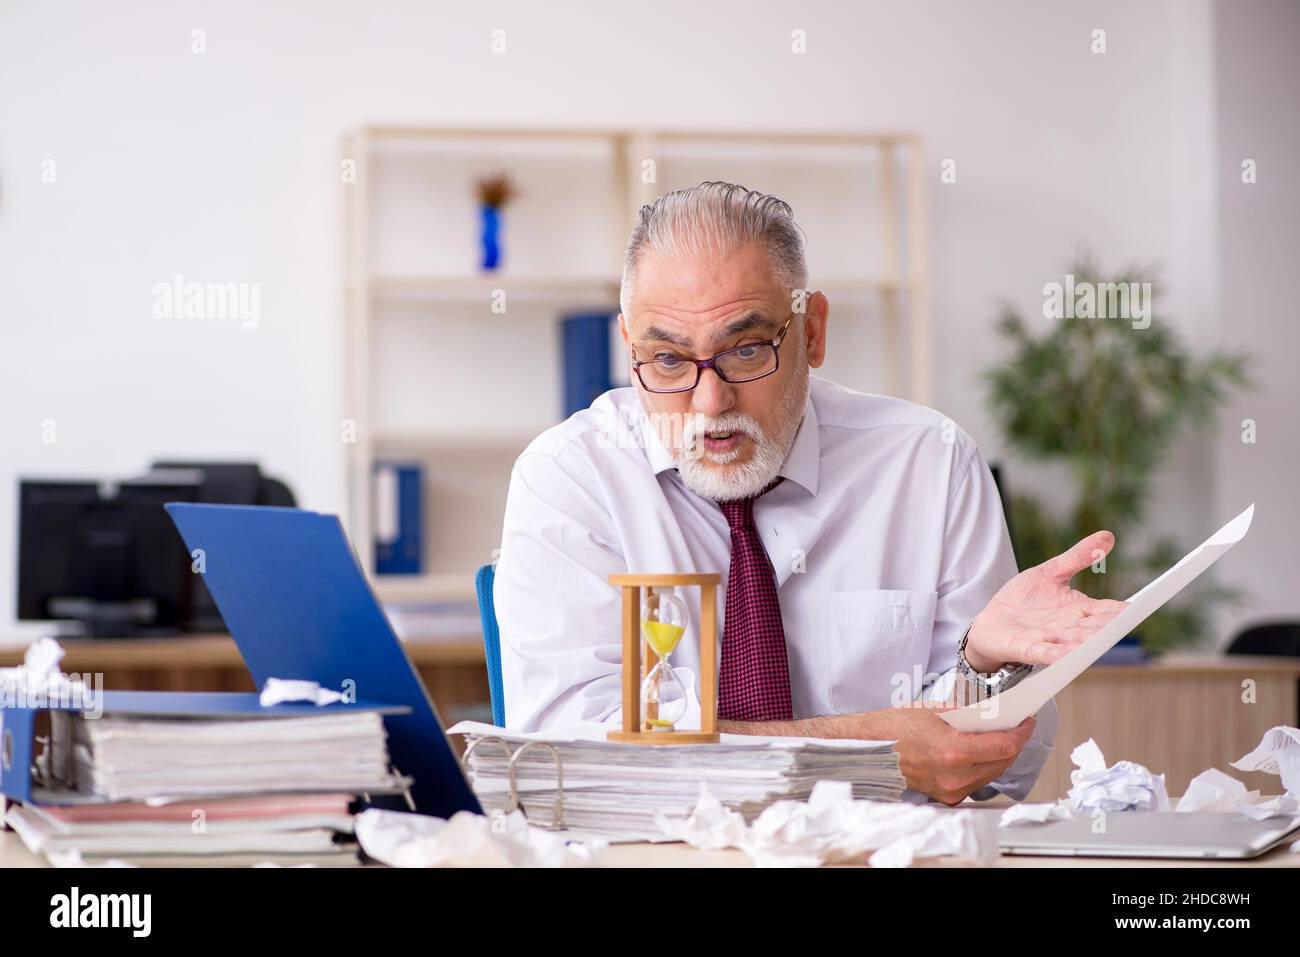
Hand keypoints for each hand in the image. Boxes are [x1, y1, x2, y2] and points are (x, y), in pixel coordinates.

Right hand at [872, 709, 1037, 804]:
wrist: (868, 749)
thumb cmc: (893, 728)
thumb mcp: (934, 711)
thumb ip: (968, 716)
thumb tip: (992, 716)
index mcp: (953, 751)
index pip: (1004, 746)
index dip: (1021, 733)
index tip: (1026, 722)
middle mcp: (954, 776)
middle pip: (1001, 762)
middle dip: (1012, 743)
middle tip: (1014, 726)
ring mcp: (950, 790)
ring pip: (991, 774)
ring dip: (998, 756)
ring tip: (997, 738)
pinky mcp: (946, 796)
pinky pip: (975, 782)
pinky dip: (982, 767)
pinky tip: (979, 753)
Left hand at [965, 530, 1127, 672]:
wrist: (990, 623)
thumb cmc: (1023, 601)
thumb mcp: (1051, 572)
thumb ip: (1077, 557)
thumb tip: (1108, 536)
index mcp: (1079, 609)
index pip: (1108, 610)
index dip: (1123, 608)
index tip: (1143, 605)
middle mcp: (1070, 627)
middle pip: (1096, 627)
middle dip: (1110, 625)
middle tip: (1128, 619)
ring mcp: (1050, 640)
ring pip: (1075, 642)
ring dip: (1088, 641)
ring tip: (1102, 638)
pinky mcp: (1029, 649)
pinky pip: (1046, 652)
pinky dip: (1057, 652)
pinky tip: (1068, 652)